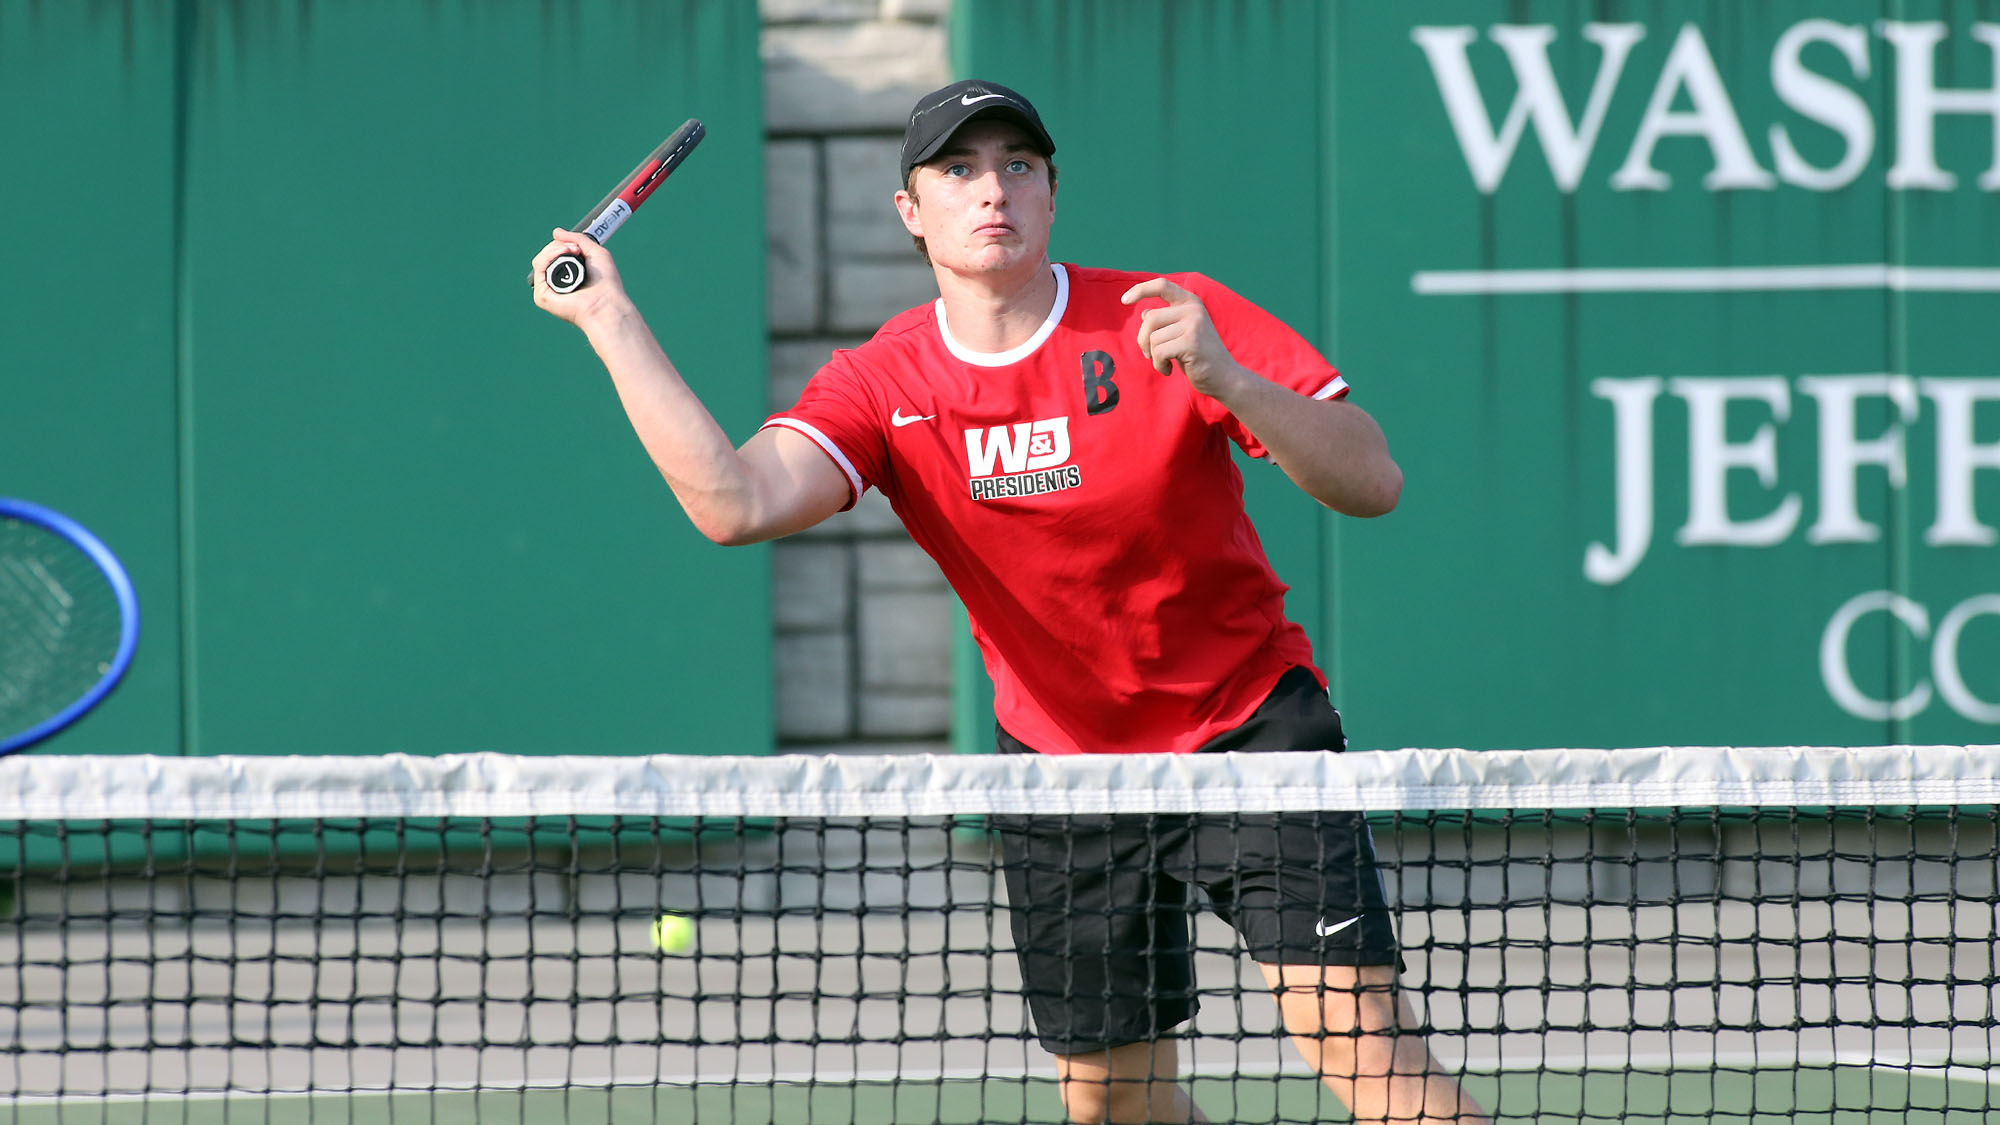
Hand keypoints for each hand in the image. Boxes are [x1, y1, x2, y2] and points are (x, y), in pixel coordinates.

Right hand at [529, 228, 629, 325]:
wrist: (607, 301)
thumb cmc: (606, 282)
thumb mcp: (595, 252)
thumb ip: (578, 239)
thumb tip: (556, 232)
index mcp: (568, 275)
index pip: (554, 254)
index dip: (562, 245)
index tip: (578, 246)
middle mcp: (557, 283)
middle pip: (545, 255)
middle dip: (559, 246)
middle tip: (577, 249)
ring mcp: (548, 290)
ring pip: (540, 260)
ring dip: (554, 250)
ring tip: (572, 251)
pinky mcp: (542, 296)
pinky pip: (539, 268)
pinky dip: (547, 257)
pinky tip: (561, 255)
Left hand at [1119, 277, 1246, 398]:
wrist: (1225, 377)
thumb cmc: (1199, 356)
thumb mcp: (1181, 334)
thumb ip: (1165, 322)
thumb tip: (1144, 313)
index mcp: (1191, 302)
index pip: (1162, 285)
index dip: (1140, 290)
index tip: (1124, 301)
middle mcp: (1193, 309)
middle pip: (1150, 319)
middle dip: (1143, 340)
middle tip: (1149, 355)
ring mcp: (1194, 324)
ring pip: (1153, 338)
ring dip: (1153, 356)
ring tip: (1166, 363)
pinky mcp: (1191, 342)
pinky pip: (1159, 353)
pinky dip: (1159, 365)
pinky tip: (1169, 370)